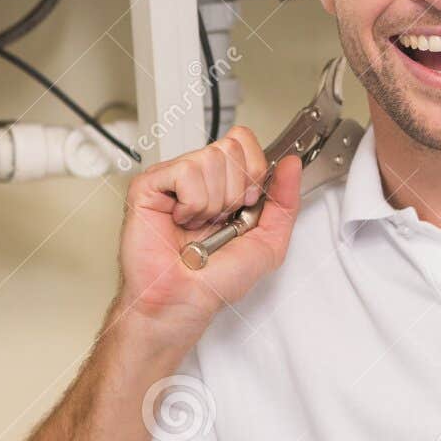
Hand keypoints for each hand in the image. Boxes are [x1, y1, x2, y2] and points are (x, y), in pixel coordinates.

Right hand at [116, 125, 302, 338]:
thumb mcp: (268, 243)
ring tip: (197, 226)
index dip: (253, 171)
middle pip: (231, 147)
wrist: (183, 300)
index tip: (246, 204)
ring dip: (212, 204)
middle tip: (218, 220)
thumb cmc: (214, 281)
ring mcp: (172, 178)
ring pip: (210, 159)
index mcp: (223, 183)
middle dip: (235, 192)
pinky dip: (192, 204)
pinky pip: (186, 172)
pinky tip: (181, 221)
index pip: (243, 140)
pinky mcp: (149, 185)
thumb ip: (286, 202)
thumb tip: (291, 163)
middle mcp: (198, 177)